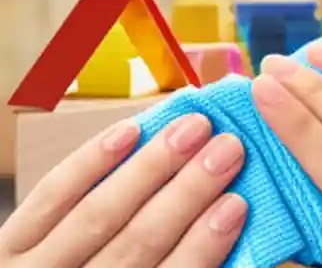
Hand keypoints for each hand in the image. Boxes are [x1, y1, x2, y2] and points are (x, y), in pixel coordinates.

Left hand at [0, 114, 246, 267]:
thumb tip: (232, 217)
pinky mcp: (4, 248)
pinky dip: (89, 163)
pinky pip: (49, 199)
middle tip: (227, 148)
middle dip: (187, 192)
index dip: (204, 243)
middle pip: (136, 242)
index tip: (237, 203)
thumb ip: (183, 266)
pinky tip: (128, 131)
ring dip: (150, 167)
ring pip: (98, 214)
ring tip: (192, 128)